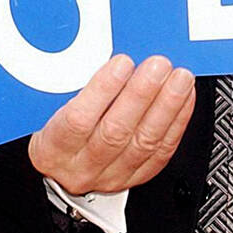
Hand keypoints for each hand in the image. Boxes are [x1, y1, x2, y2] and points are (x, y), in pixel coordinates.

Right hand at [28, 53, 194, 194]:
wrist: (58, 174)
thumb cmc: (54, 133)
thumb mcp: (48, 110)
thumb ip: (72, 87)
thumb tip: (106, 55)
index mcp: (54, 148)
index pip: (78, 121)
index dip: (102, 90)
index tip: (122, 62)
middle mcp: (82, 167)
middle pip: (115, 132)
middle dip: (142, 94)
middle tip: (159, 65)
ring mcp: (110, 176)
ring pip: (143, 143)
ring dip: (166, 106)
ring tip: (180, 78)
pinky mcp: (134, 177)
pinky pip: (161, 154)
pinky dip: (176, 123)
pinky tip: (184, 99)